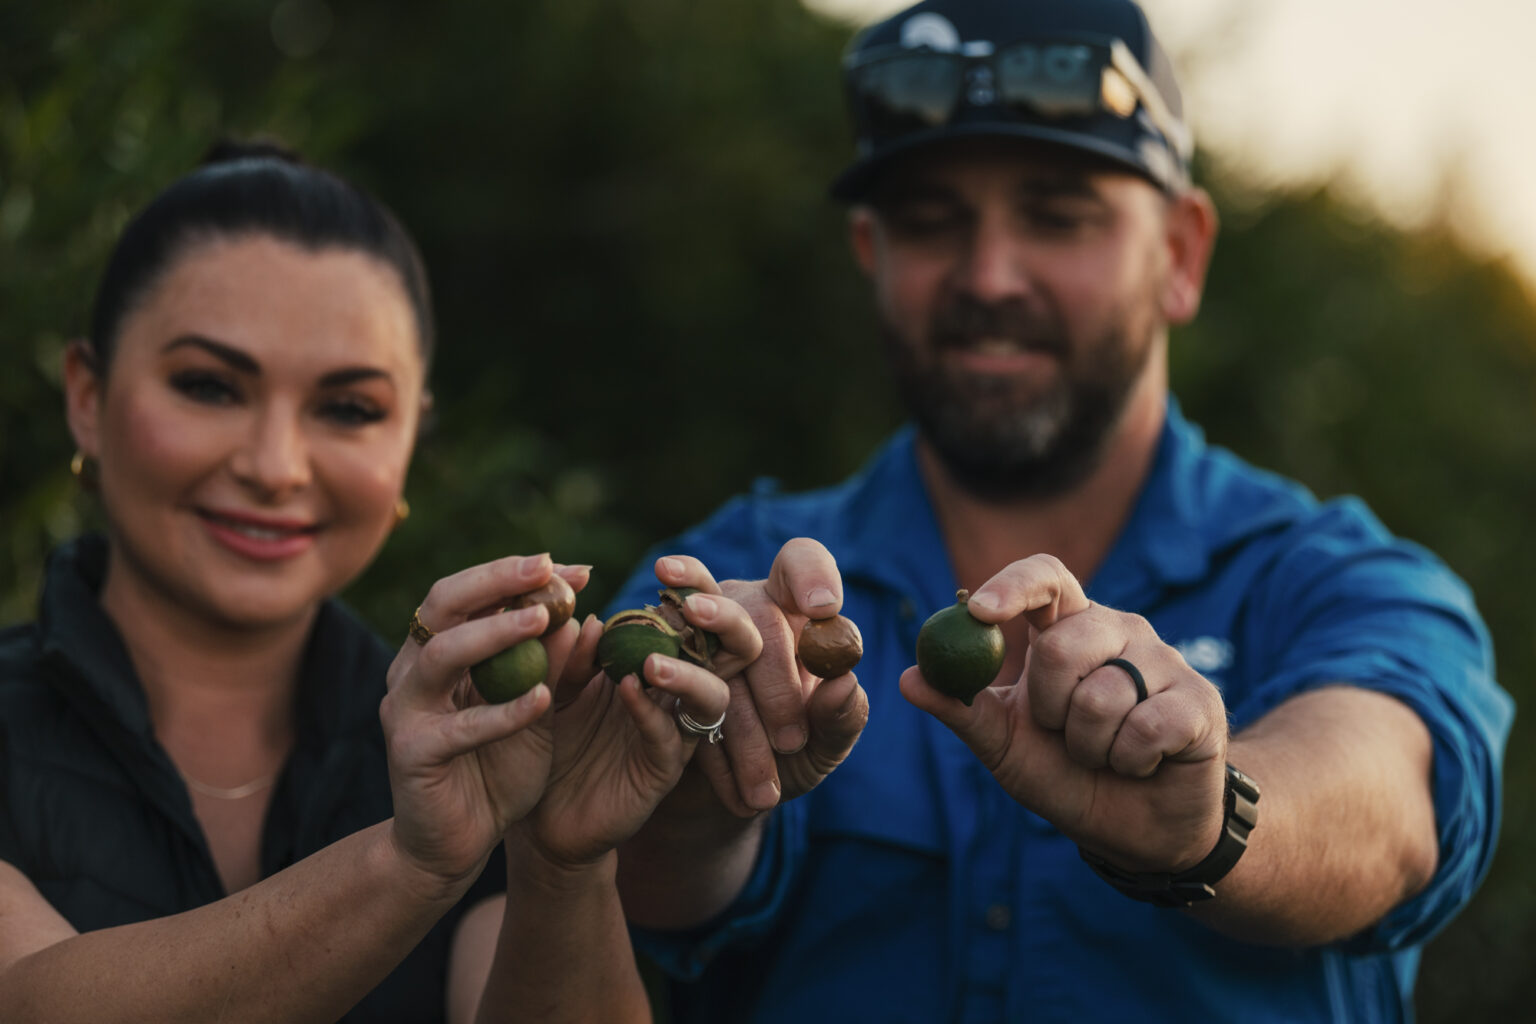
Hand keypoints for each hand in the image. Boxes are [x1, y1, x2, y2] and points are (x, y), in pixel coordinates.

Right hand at [380, 553, 590, 892]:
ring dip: (494, 634)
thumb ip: (550, 664)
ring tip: (544, 619)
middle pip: (442, 604)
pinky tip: (540, 700)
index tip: (574, 569)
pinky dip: (501, 712)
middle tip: (548, 568)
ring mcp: (405, 712)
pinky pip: (459, 728)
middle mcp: (411, 671)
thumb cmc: (494, 767)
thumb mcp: (533, 707)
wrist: (453, 844)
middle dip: (496, 581)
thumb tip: (579, 610)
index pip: (469, 594)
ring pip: (441, 656)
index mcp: (436, 651)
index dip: (517, 575)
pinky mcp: (411, 755)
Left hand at [513, 599, 742, 866]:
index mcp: (659, 654)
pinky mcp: (662, 771)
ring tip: (652, 663)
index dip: (693, 583)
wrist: (539, 810)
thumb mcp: (550, 685)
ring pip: (715, 696)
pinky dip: (651, 713)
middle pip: (733, 646)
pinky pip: (671, 739)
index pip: (695, 610)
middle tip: (691, 606)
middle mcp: (679, 690)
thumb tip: (586, 614)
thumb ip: (566, 653)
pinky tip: (627, 693)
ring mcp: (676, 731)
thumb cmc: (550, 736)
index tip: (665, 568)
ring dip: (690, 674)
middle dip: (724, 619)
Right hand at [656, 539, 869, 818]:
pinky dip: (693, 727)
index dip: (811, 575)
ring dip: (734, 721)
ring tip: (760, 786)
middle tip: (790, 743)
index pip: (798, 562)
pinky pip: (664, 677)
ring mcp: (687, 629)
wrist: (727, 793)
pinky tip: (716, 771)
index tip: (824, 608)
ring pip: (705, 649)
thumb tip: (843, 681)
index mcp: (792, 614)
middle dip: (777, 685)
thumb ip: (842, 717)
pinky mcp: (648, 662)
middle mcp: (740, 607)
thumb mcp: (824, 745)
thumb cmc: (790, 757)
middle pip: (753, 614)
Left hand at [900, 554, 1228, 872]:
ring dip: (1089, 746)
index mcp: (1069, 629)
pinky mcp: (1199, 702)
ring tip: (1104, 754)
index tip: (979, 610)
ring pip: (1103, 695)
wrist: (1136, 829)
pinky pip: (1146, 727)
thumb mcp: (1005, 745)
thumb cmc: (1067, 775)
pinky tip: (1141, 764)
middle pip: (1065, 643)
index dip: (1013, 585)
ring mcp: (1164, 662)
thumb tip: (908, 678)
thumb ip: (961, 709)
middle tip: (1061, 732)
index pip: (1047, 577)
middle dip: (1048, 706)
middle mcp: (1119, 632)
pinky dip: (1129, 761)